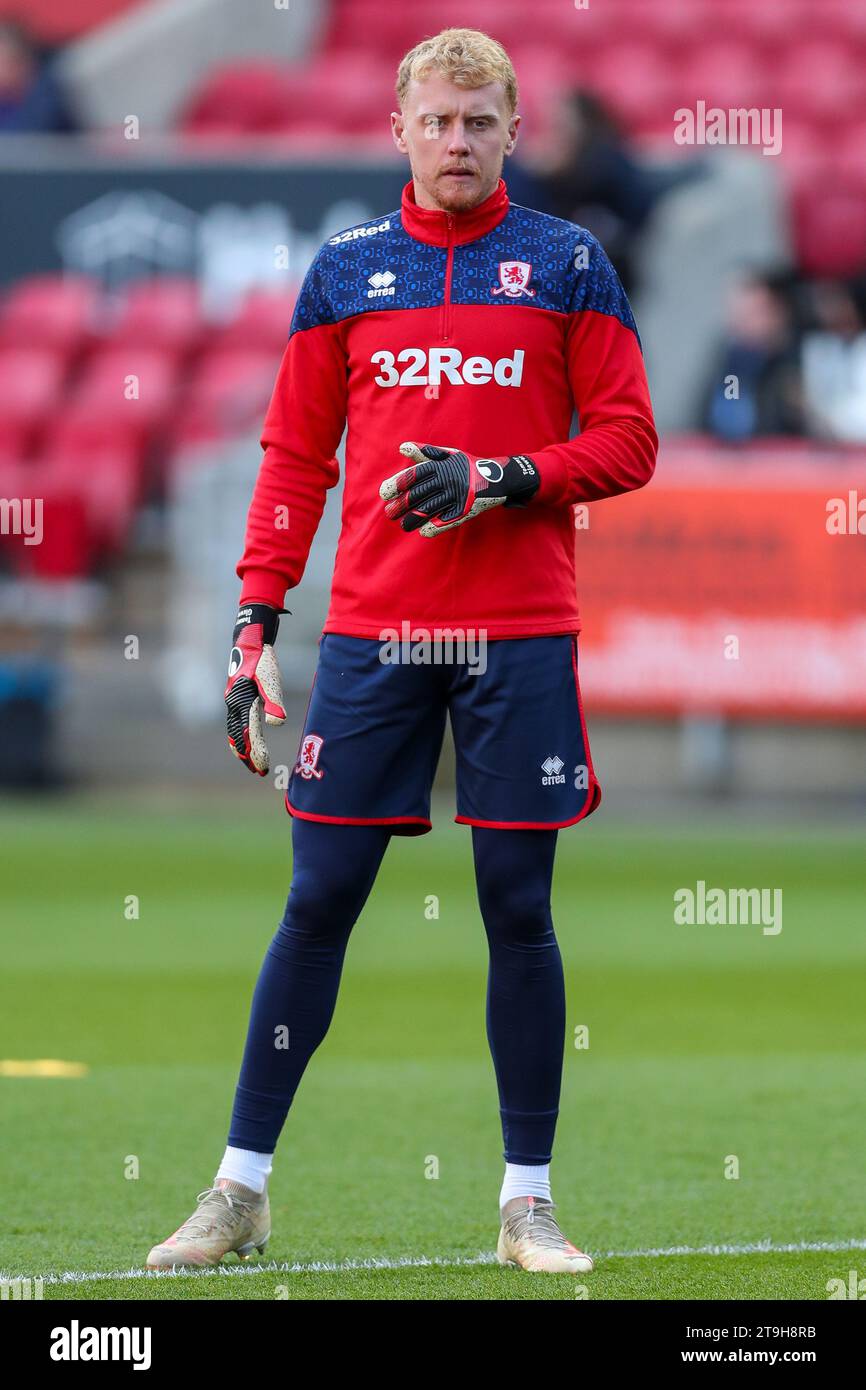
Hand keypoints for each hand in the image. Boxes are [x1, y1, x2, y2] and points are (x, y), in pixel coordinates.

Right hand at [224, 603, 287, 774]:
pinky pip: (235, 721)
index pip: (248, 734)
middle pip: (238, 736)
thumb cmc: (261, 659)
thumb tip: (276, 723)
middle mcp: (234, 704)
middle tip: (258, 771)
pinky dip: (238, 734)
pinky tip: (244, 739)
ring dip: (242, 747)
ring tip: (249, 760)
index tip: (261, 768)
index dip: (255, 752)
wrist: (249, 640)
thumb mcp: (270, 679)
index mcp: (242, 702)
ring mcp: (233, 701)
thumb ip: (273, 701)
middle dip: (248, 755)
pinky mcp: (236, 697)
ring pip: (234, 730)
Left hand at [379, 441, 539, 536]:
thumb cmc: (467, 466)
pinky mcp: (467, 510)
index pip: (415, 475)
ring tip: (403, 525)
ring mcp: (458, 496)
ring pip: (430, 509)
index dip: (398, 484)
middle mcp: (449, 480)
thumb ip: (424, 453)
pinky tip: (423, 532)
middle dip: (402, 505)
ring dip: (414, 519)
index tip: (384, 493)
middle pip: (419, 494)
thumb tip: (402, 447)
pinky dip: (435, 526)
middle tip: (389, 513)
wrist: (498, 477)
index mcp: (442, 466)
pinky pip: (447, 520)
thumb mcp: (447, 456)